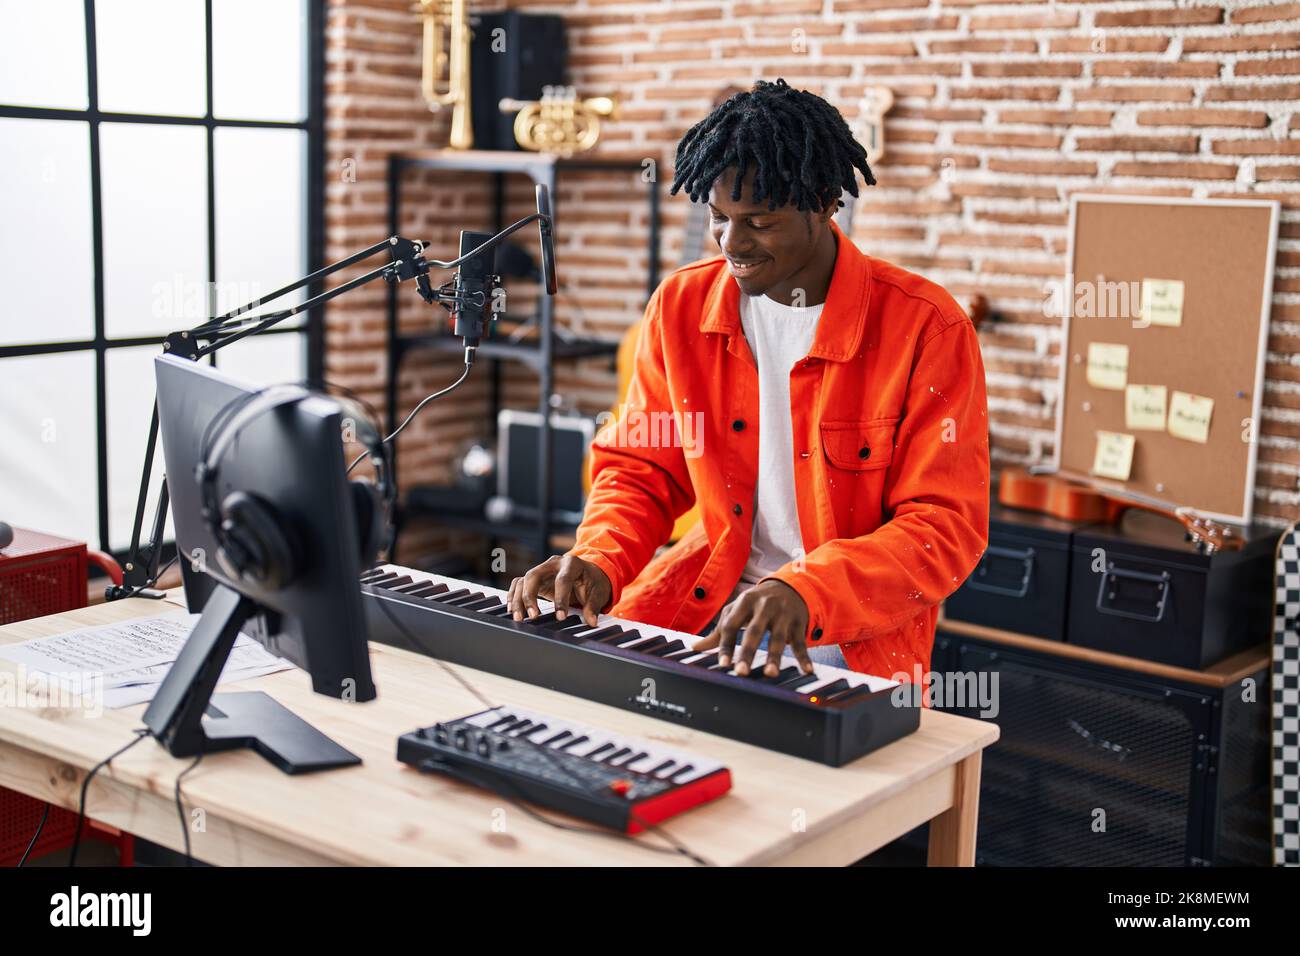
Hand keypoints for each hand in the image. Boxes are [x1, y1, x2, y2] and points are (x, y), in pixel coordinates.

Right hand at [506, 554, 611, 627]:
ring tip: (519, 618)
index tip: (560, 617)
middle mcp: (553, 564)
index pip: (562, 579)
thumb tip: (591, 622)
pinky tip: (512, 611)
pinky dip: (514, 596)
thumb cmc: (593, 581)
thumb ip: (593, 607)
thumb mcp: (599, 592)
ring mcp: (542, 570)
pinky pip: (519, 584)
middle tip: (533, 617)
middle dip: (530, 597)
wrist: (589, 574)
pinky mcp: (535, 579)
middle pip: (534, 575)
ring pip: (523, 580)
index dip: (560, 599)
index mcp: (571, 563)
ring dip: (518, 600)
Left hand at [692, 579, 813, 676]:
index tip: (722, 665)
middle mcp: (764, 606)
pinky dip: (804, 657)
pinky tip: (807, 670)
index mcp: (745, 602)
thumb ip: (719, 631)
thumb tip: (695, 647)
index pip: (732, 625)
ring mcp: (783, 614)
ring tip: (770, 674)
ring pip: (778, 638)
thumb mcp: (738, 611)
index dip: (726, 645)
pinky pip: (801, 641)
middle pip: (754, 632)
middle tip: (741, 672)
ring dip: (774, 657)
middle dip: (747, 652)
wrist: (789, 586)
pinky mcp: (799, 622)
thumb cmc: (756, 603)